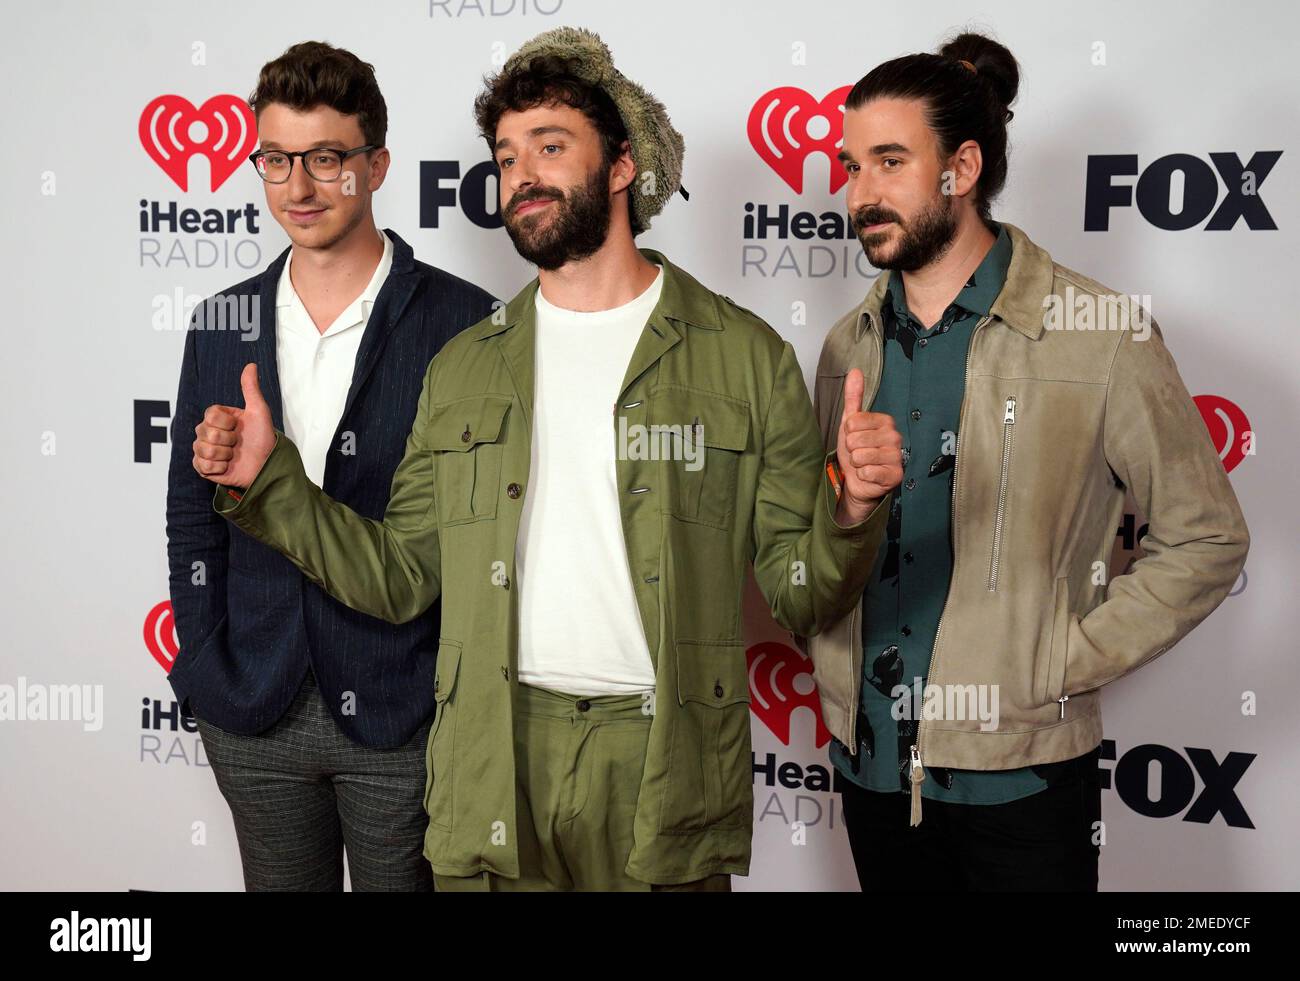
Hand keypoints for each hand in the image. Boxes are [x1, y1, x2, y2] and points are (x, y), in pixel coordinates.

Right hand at [192, 363, 274, 487]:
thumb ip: (251, 388)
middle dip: (227, 440)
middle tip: (238, 444)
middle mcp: (208, 432)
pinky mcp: (203, 467)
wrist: (266, 466)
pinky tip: (227, 466)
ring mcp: (204, 450)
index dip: (226, 423)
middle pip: (205, 432)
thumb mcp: (259, 411)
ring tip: (233, 456)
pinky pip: (203, 466)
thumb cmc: (263, 439)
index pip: (210, 415)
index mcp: (218, 418)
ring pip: (203, 449)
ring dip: (224, 455)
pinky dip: (219, 468)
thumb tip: (251, 365)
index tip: (238, 427)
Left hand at [834, 368, 903, 523]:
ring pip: (860, 456)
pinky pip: (867, 472)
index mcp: (885, 421)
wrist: (858, 481)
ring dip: (857, 463)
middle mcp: (894, 436)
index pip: (852, 421)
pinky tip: (870, 475)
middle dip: (851, 450)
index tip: (856, 439)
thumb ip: (854, 397)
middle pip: (854, 439)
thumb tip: (856, 371)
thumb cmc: (856, 451)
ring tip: (864, 464)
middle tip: (859, 454)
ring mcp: (896, 456)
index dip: (848, 433)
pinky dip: (863, 476)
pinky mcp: (895, 475)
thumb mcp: (850, 422)